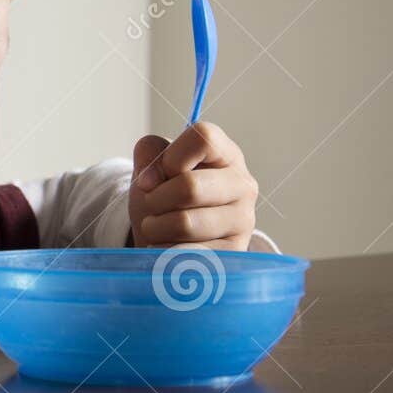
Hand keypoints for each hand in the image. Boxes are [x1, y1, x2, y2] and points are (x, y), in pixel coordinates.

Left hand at [128, 121, 257, 250]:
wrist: (169, 237)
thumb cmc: (164, 194)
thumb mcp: (153, 165)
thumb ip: (149, 153)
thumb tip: (150, 180)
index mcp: (227, 154)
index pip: (203, 137)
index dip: (170, 157)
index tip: (157, 175)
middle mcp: (243, 185)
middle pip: (190, 187)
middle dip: (155, 199)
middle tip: (150, 205)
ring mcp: (244, 221)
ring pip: (185, 224)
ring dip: (156, 228)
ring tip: (155, 227)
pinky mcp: (233, 253)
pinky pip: (187, 255)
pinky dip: (164, 251)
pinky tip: (165, 247)